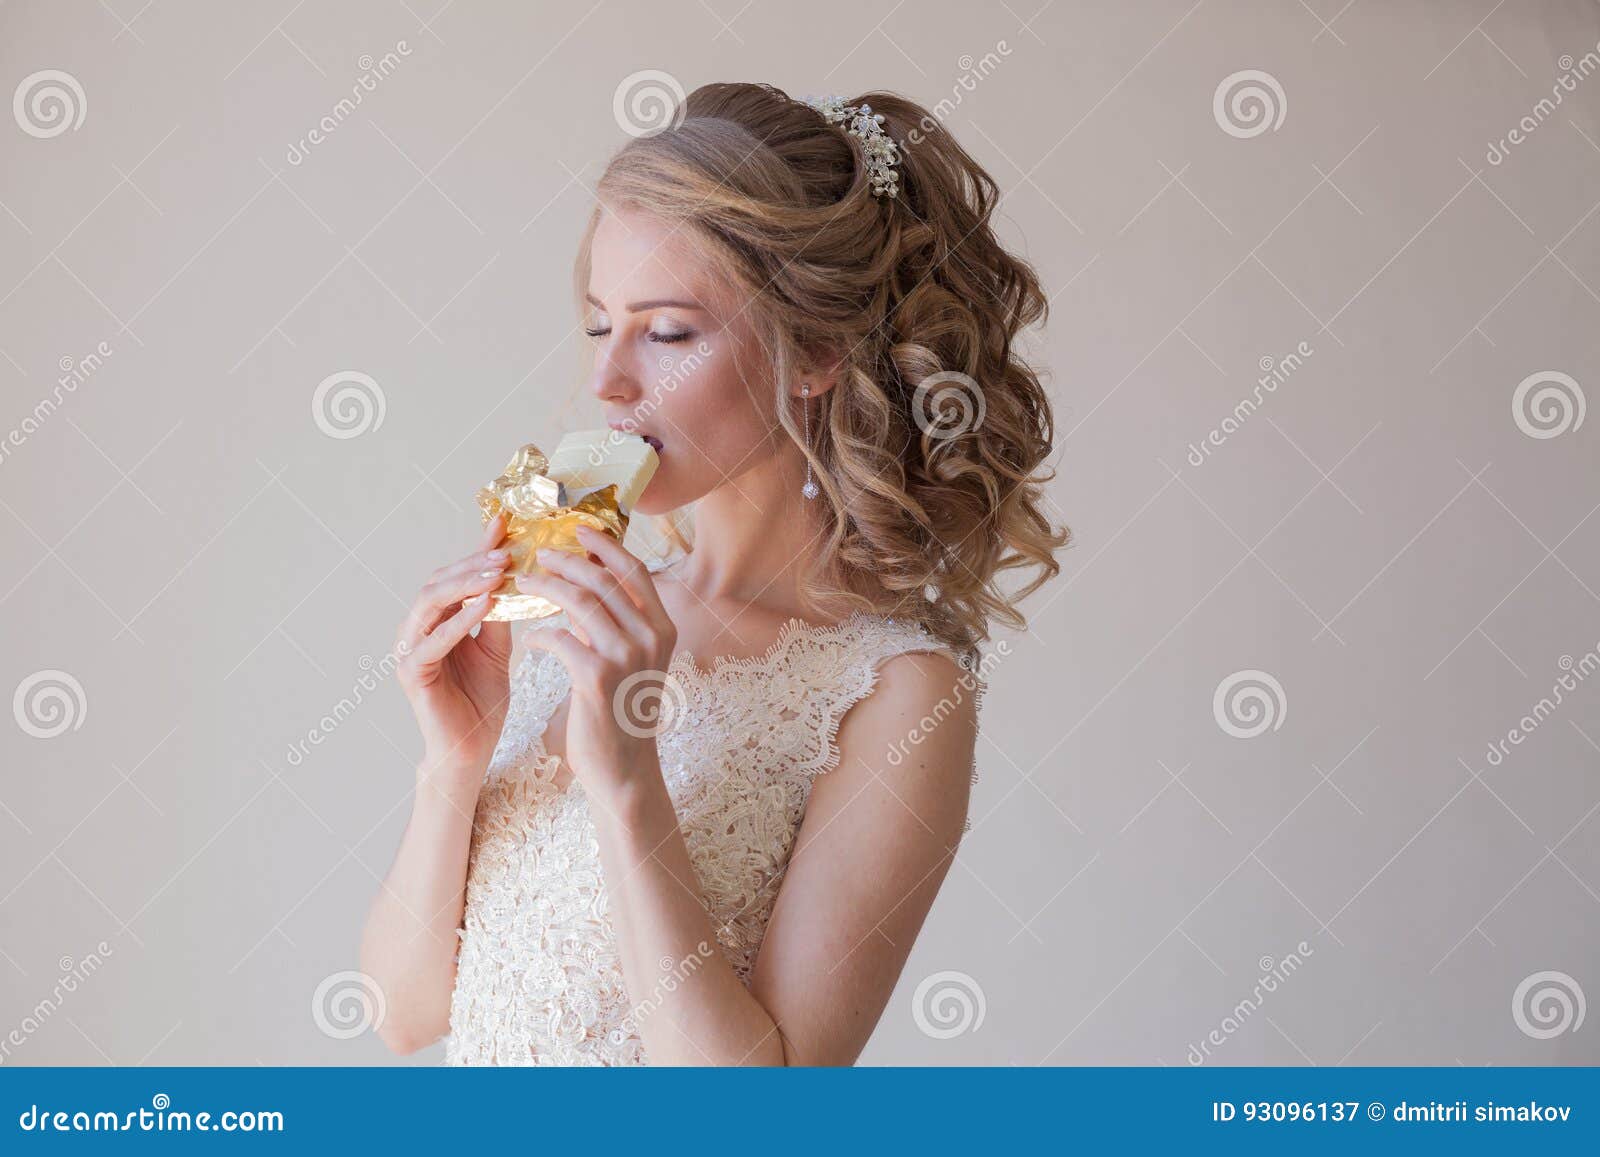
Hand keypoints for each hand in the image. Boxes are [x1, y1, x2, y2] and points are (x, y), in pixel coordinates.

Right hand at [395, 511, 514, 784]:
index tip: (505, 522)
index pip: (457, 576)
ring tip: (498, 570)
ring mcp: (410, 649)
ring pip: (431, 602)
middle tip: (506, 549)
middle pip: (439, 582)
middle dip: (473, 562)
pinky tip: (485, 603)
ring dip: (465, 583)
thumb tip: (515, 574)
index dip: (478, 548)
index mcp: (436, 621)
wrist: (471, 752)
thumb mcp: (497, 650)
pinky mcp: (413, 672)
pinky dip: (459, 618)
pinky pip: (435, 638)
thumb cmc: (482, 703)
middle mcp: (417, 629)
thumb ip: (499, 615)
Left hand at [514, 525, 678, 801]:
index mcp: (664, 629)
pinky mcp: (596, 679)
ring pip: (578, 602)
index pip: (635, 572)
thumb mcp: (631, 662)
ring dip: (546, 587)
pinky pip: (558, 639)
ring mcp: (625, 658)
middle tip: (540, 553)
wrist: (623, 769)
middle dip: (567, 561)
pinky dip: (538, 633)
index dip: (606, 546)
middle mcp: (650, 638)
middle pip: (603, 580)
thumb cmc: (621, 712)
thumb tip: (587, 581)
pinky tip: (528, 637)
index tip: (579, 529)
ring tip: (523, 583)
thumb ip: (615, 623)